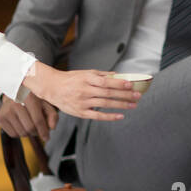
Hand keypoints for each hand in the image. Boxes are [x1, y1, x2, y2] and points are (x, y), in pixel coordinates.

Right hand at [0, 93, 56, 143]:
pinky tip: (21, 124)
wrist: (15, 94)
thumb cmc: (33, 100)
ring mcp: (6, 110)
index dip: (43, 131)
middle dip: (36, 132)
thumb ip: (52, 115)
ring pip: (22, 133)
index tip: (47, 138)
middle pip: (29, 128)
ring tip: (29, 124)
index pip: (37, 120)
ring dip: (28, 133)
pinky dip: (19, 133)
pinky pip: (13, 134)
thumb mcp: (45, 104)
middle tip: (38, 129)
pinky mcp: (0, 118)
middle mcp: (15, 103)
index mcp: (28, 97)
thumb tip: (52, 128)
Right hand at [22, 63, 140, 121]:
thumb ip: (101, 75)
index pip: (106, 81)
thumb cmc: (70, 79)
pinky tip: (120, 115)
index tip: (131, 84)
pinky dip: (110, 116)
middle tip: (137, 96)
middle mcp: (85, 90)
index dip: (119, 83)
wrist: (52, 88)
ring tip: (133, 105)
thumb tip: (118, 75)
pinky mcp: (81, 112)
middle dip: (124, 94)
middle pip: (108, 93)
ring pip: (105, 104)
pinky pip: (98, 115)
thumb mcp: (85, 73)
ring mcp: (83, 102)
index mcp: (87, 79)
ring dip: (121, 105)